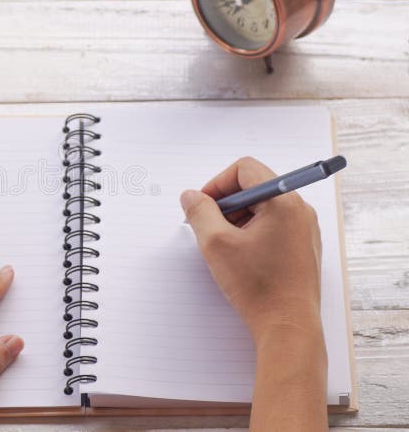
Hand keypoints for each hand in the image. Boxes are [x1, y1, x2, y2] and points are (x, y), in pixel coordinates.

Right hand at [180, 157, 327, 430]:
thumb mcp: (216, 244)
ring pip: (263, 207)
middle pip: (254, 186)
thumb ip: (199, 212)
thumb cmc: (257, 286)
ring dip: (237, 218)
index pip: (245, 169)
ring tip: (224, 246)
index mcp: (284, 201)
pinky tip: (240, 256)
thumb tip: (191, 196)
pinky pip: (273, 225)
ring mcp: (304, 229)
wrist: (288, 327)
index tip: (203, 205)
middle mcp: (299, 210)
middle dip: (226, 203)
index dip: (217, 183)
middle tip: (208, 227)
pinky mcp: (303, 247)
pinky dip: (251, 232)